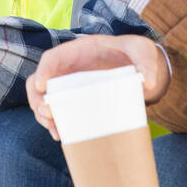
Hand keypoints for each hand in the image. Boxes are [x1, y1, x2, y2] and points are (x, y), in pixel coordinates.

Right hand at [26, 35, 170, 140]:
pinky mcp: (74, 100)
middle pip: (40, 81)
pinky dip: (56, 124)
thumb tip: (148, 82)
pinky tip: (61, 136)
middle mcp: (68, 68)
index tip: (40, 85)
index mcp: (79, 51)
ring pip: (44, 99)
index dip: (43, 70)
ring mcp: (69, 85)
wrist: (138, 66)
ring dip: (44, 115)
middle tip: (47, 115)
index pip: (52, 57)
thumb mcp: (142, 51)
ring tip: (54, 130)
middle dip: (38, 99)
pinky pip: (57, 111)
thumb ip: (145, 61)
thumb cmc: (135, 53)